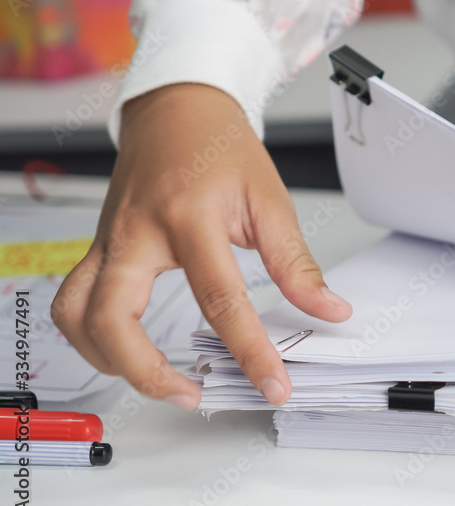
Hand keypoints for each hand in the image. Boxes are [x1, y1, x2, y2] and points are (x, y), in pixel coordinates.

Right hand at [51, 84, 351, 408]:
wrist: (177, 109)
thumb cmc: (221, 146)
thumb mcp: (270, 199)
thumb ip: (296, 263)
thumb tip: (329, 310)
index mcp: (186, 218)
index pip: (218, 300)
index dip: (249, 351)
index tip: (273, 386)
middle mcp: (135, 234)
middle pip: (113, 320)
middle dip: (147, 373)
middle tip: (194, 396)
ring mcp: (107, 242)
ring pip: (76, 317)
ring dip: (109, 361)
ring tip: (160, 381)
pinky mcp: (97, 248)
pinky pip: (73, 303)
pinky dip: (92, 337)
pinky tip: (127, 350)